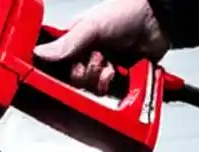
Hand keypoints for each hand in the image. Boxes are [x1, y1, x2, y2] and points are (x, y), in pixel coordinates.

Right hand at [35, 0, 171, 94]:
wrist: (159, 20)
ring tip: (108, 65)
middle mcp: (83, 54)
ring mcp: (99, 65)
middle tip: (96, 59)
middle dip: (83, 73)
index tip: (67, 65)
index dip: (58, 68)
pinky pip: (104, 91)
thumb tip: (38, 54)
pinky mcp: (115, 76)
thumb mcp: (91, 26)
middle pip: (70, 79)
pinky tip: (115, 72)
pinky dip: (109, 84)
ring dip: (97, 78)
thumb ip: (66, 44)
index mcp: (72, 40)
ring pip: (86, 86)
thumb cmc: (125, 13)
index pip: (53, 62)